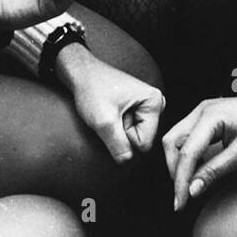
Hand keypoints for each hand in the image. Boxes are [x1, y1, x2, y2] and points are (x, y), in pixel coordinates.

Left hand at [57, 45, 165, 163]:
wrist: (80, 73)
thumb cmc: (92, 90)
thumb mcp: (103, 121)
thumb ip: (117, 146)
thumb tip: (127, 163)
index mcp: (154, 102)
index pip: (145, 143)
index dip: (125, 139)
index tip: (114, 120)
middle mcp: (156, 104)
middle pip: (142, 140)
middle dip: (123, 135)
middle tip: (111, 116)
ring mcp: (147, 106)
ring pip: (135, 137)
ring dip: (119, 132)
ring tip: (109, 113)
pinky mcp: (138, 108)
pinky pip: (130, 129)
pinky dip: (117, 127)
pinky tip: (110, 113)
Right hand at [162, 96, 236, 210]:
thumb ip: (214, 171)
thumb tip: (192, 190)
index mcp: (210, 116)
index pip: (186, 153)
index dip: (180, 181)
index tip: (180, 203)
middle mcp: (201, 110)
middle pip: (171, 142)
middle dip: (174, 170)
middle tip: (182, 195)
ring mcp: (201, 111)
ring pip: (176, 138)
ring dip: (178, 162)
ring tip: (187, 185)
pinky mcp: (205, 116)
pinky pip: (186, 136)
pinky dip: (186, 154)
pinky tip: (195, 170)